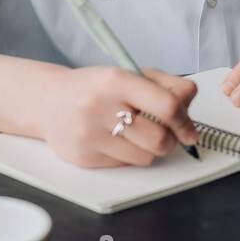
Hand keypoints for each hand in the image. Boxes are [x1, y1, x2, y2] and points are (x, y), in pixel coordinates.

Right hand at [35, 66, 199, 167]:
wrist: (49, 101)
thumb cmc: (96, 87)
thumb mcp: (131, 75)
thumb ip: (166, 85)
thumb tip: (190, 98)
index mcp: (116, 80)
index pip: (166, 105)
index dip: (185, 122)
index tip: (190, 131)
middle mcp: (100, 106)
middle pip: (159, 139)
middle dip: (170, 141)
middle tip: (166, 134)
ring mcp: (89, 134)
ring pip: (145, 157)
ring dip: (149, 149)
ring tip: (136, 134)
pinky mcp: (84, 157)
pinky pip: (125, 165)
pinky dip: (129, 155)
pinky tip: (116, 140)